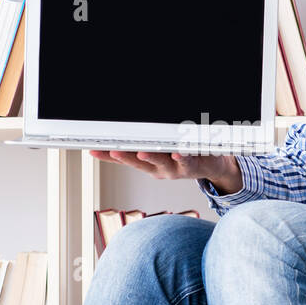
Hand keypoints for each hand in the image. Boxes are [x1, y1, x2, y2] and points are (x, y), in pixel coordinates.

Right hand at [89, 150, 242, 193]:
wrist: (211, 165)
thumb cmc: (182, 156)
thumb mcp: (159, 153)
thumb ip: (142, 146)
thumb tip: (121, 135)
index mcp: (148, 165)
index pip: (124, 159)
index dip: (108, 157)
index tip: (94, 150)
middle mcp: (159, 169)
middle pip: (139, 163)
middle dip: (126, 157)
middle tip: (113, 150)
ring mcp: (175, 169)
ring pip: (162, 163)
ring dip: (152, 157)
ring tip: (143, 152)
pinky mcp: (193, 166)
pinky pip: (187, 161)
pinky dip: (182, 157)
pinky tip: (177, 153)